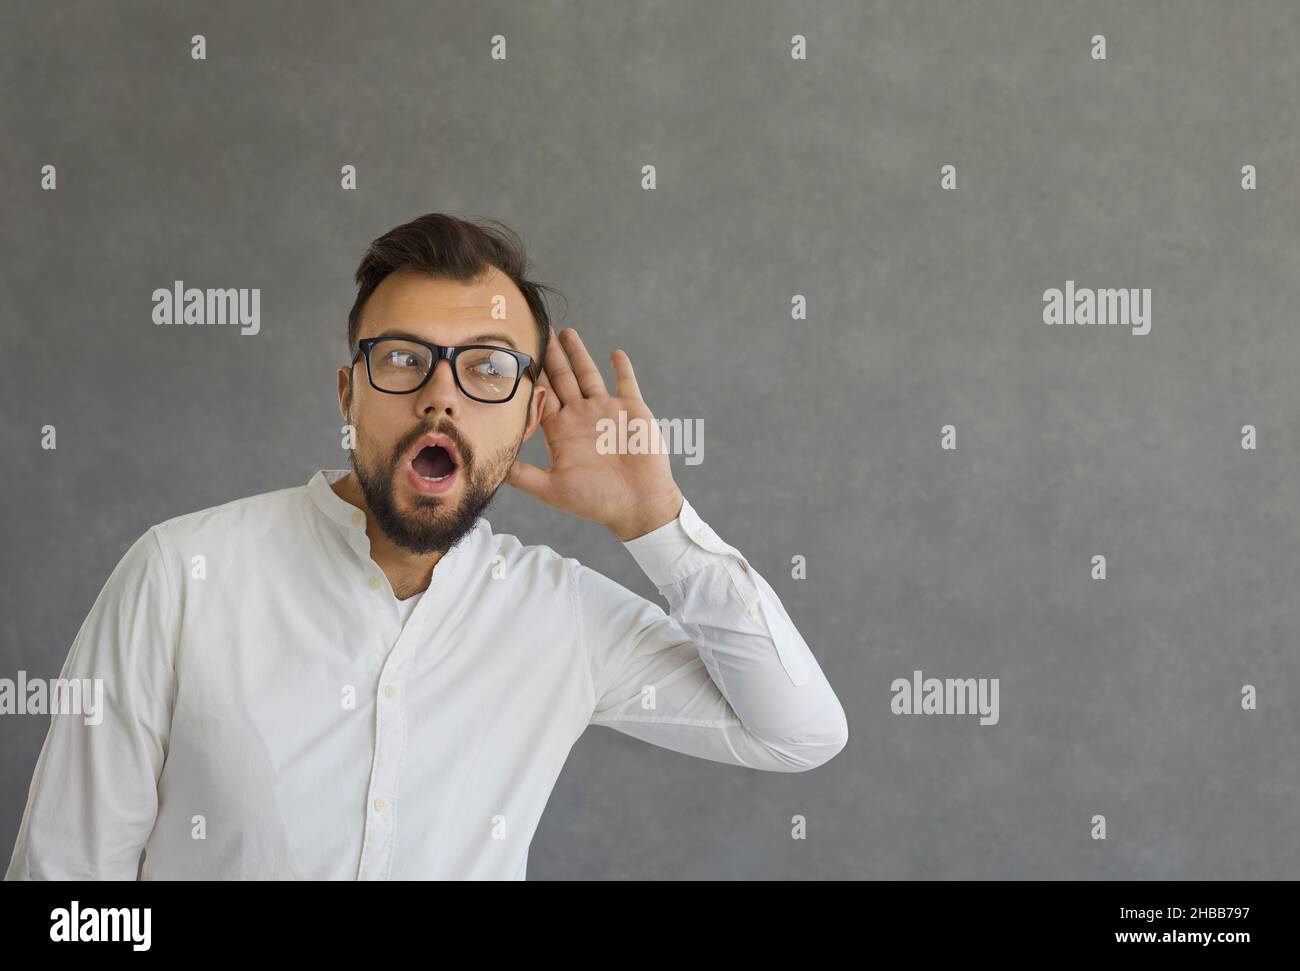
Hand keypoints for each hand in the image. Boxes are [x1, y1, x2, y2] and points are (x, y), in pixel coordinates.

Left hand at [506, 327, 683, 540]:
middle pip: (561, 378)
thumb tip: (491, 468)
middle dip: (550, 355)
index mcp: (561, 431)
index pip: (541, 396)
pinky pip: (626, 382)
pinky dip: (622, 367)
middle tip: (538, 330)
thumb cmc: (597, 501)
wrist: (638, 505)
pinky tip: (615, 352)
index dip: (530, 376)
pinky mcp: (632, 411)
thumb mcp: (553, 489)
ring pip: (588, 374)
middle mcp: (581, 416)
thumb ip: (523, 476)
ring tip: (567, 332)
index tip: (516, 354)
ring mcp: (606, 411)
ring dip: (578, 353)